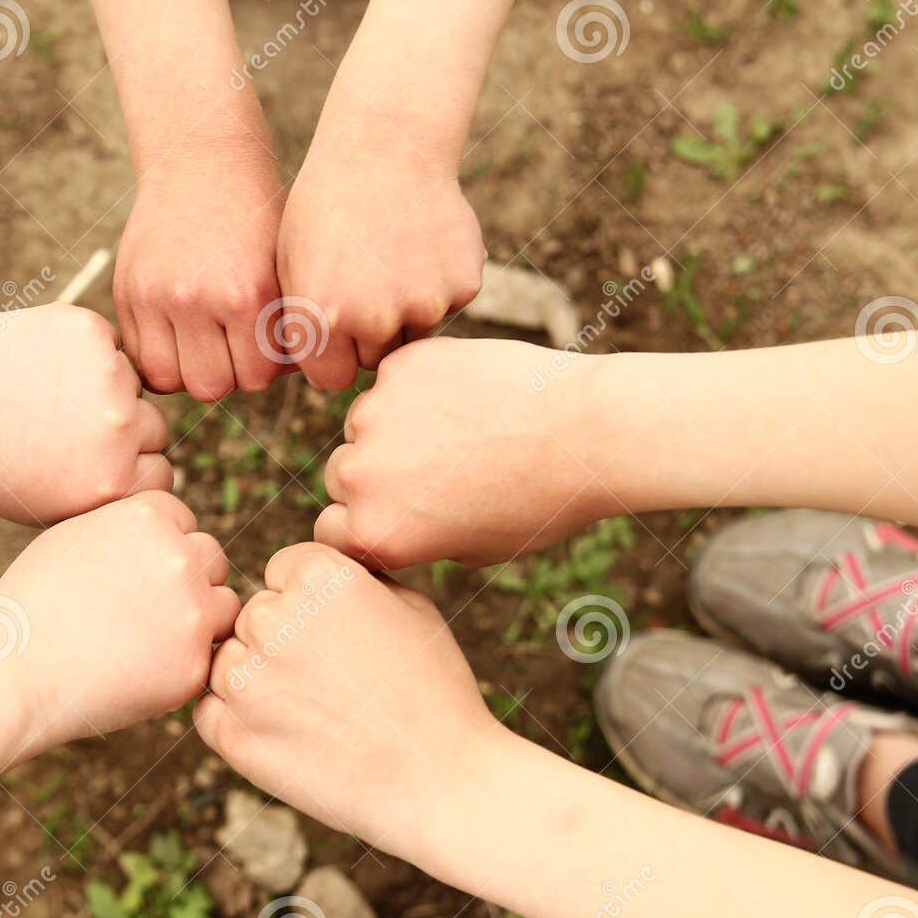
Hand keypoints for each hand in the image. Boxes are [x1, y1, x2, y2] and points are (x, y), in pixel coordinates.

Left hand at [0, 302, 171, 523]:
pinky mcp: (89, 331)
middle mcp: (118, 430)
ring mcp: (107, 376)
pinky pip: (106, 342)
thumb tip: (156, 483)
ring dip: (103, 386)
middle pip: (154, 428)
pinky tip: (37, 365)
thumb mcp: (50, 506)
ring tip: (44, 396)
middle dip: (122, 429)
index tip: (91, 463)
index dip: (128, 468)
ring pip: (132, 381)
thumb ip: (108, 498)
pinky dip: (80, 349)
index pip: (160, 472)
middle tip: (64, 428)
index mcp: (112, 483)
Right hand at [0, 491, 239, 754]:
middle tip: (143, 610)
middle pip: (210, 558)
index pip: (183, 522)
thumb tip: (164, 531)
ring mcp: (191, 611)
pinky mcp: (194, 663)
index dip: (160, 549)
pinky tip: (142, 669)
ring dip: (198, 619)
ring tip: (148, 638)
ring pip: (224, 606)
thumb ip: (125, 529)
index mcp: (146, 518)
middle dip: (186, 580)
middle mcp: (177, 557)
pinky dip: (185, 663)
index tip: (133, 575)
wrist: (13, 673)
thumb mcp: (72, 538)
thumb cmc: (31, 605)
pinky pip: (208, 656)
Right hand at [115, 139, 285, 399]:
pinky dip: (158, 356)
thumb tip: (268, 381)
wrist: (201, 158)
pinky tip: (177, 334)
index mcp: (248, 293)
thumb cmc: (256, 217)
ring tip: (203, 343)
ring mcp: (156, 296)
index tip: (265, 343)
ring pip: (169, 380)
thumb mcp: (282, 267)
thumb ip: (278, 327)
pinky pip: (139, 357)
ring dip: (188, 370)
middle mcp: (198, 298)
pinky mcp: (127, 291)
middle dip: (227, 373)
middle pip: (211, 387)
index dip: (264, 365)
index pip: (257, 377)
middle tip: (232, 345)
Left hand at [195, 542, 494, 857]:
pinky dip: (237, 720)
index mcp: (316, 576)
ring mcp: (245, 678)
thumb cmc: (434, 691)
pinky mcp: (231, 733)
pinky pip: (209, 710)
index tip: (343, 638)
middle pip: (253, 615)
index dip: (312, 605)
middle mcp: (271, 618)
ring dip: (258, 679)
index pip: (282, 571)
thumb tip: (310, 572)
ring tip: (315, 711)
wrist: (440, 782)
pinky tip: (287, 733)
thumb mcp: (410, 605)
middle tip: (333, 681)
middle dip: (283, 641)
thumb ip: (349, 576)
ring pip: (227, 661)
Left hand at [277, 104, 483, 386]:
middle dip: (368, 336)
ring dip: (404, 311)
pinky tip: (419, 246)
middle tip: (363, 286)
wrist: (385, 147)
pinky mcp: (462, 286)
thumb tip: (322, 381)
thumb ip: (304, 329)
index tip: (333, 329)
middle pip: (375, 361)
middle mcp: (374, 319)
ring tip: (389, 260)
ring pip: (413, 335)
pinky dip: (436, 285)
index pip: (332, 379)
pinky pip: (446, 306)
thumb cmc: (325, 208)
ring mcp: (424, 303)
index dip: (332, 355)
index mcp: (322, 318)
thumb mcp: (292, 268)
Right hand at [315, 337, 612, 567]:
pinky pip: (393, 380)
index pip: (331, 532)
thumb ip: (413, 536)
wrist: (587, 432)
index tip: (401, 515)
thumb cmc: (539, 501)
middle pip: (341, 476)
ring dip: (392, 427)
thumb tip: (382, 514)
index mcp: (376, 533)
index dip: (364, 524)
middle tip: (438, 470)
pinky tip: (469, 396)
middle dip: (375, 476)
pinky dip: (419, 386)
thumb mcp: (472, 550)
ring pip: (363, 423)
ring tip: (461, 430)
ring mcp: (375, 415)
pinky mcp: (400, 368)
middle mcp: (361, 477)